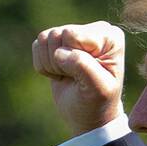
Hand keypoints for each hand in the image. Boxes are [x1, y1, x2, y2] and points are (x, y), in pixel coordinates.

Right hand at [32, 21, 124, 136]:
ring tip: (67, 75)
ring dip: (50, 64)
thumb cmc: (97, 102)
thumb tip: (59, 53)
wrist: (88, 116)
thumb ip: (82, 67)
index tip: (84, 77)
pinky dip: (43, 65)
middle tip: (74, 78)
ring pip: (44, 38)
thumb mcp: (97, 89)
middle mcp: (92, 29)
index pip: (72, 35)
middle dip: (59, 62)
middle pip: (56, 34)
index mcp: (109, 36)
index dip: (71, 59)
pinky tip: (59, 73)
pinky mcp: (57, 42)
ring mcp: (74, 34)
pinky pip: (37, 45)